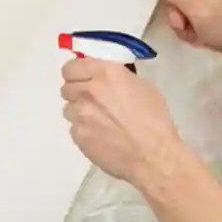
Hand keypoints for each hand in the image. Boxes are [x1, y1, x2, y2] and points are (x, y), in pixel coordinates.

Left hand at [60, 57, 184, 183]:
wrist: (152, 155)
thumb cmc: (155, 119)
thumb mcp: (142, 87)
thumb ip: (117, 78)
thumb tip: (105, 80)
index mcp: (106, 74)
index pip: (71, 67)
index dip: (76, 73)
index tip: (84, 79)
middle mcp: (88, 91)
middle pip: (66, 87)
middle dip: (78, 92)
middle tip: (93, 101)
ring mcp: (80, 114)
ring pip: (69, 108)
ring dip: (80, 112)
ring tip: (99, 121)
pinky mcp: (78, 135)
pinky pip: (74, 128)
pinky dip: (84, 130)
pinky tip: (101, 136)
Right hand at [149, 0, 221, 53]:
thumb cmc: (217, 22)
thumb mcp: (191, 6)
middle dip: (173, 12)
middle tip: (182, 22)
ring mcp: (198, 3)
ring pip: (175, 12)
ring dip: (180, 26)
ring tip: (194, 32)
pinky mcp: (201, 18)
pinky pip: (184, 23)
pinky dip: (188, 32)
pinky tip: (197, 37)